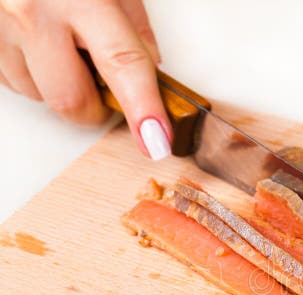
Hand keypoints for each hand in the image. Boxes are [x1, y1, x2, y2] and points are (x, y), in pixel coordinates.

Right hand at [0, 0, 170, 159]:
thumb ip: (132, 23)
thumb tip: (149, 70)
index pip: (122, 65)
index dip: (143, 108)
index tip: (157, 141)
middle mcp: (30, 13)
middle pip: (71, 100)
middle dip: (95, 105)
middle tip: (103, 82)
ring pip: (38, 94)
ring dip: (58, 84)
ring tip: (60, 42)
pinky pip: (10, 80)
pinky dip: (30, 72)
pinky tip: (35, 40)